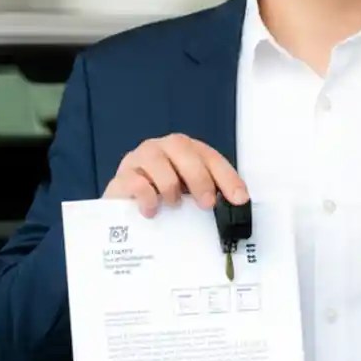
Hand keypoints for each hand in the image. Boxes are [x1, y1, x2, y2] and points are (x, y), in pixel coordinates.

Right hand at [103, 133, 248, 216]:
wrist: (122, 208)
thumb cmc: (159, 200)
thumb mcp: (187, 197)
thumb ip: (205, 197)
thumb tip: (232, 211)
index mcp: (184, 151)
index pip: (210, 157)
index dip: (227, 177)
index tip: (239, 199)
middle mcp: (163, 148)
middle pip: (183, 149)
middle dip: (199, 177)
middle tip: (207, 203)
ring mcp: (139, 159)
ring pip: (157, 161)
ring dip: (170, 186)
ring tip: (173, 205)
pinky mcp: (121, 176)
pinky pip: (136, 181)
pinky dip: (148, 197)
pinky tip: (151, 211)